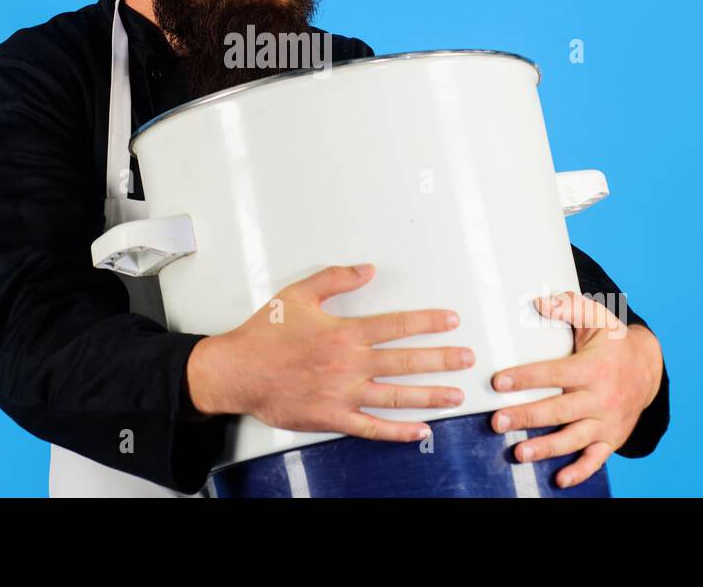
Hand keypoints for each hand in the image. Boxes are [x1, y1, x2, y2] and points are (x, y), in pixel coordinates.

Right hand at [186, 263, 474, 440]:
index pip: (398, 325)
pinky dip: (398, 432)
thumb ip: (335, 279)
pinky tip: (420, 431)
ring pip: (397, 395)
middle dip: (441, 359)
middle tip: (466, 358)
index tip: (451, 321)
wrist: (236, 371)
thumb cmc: (264, 334)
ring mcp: (343, 394)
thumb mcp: (299, 293)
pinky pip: (372, 428)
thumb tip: (367, 270)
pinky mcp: (333, 418)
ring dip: (430, 396)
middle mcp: (349, 363)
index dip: (428, 322)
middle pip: (406, 361)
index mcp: (344, 332)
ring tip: (455, 395)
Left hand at [488, 290, 663, 488]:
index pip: (555, 373)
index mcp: (593, 368)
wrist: (648, 367)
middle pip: (560, 410)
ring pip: (574, 438)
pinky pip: (596, 459)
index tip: (499, 381)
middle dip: (527, 416)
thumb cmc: (613, 341)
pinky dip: (580, 471)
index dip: (527, 377)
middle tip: (498, 421)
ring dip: (546, 448)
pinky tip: (559, 480)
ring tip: (519, 453)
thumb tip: (540, 302)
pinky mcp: (612, 438)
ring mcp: (607, 421)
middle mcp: (601, 397)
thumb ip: (570, 307)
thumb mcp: (597, 317)